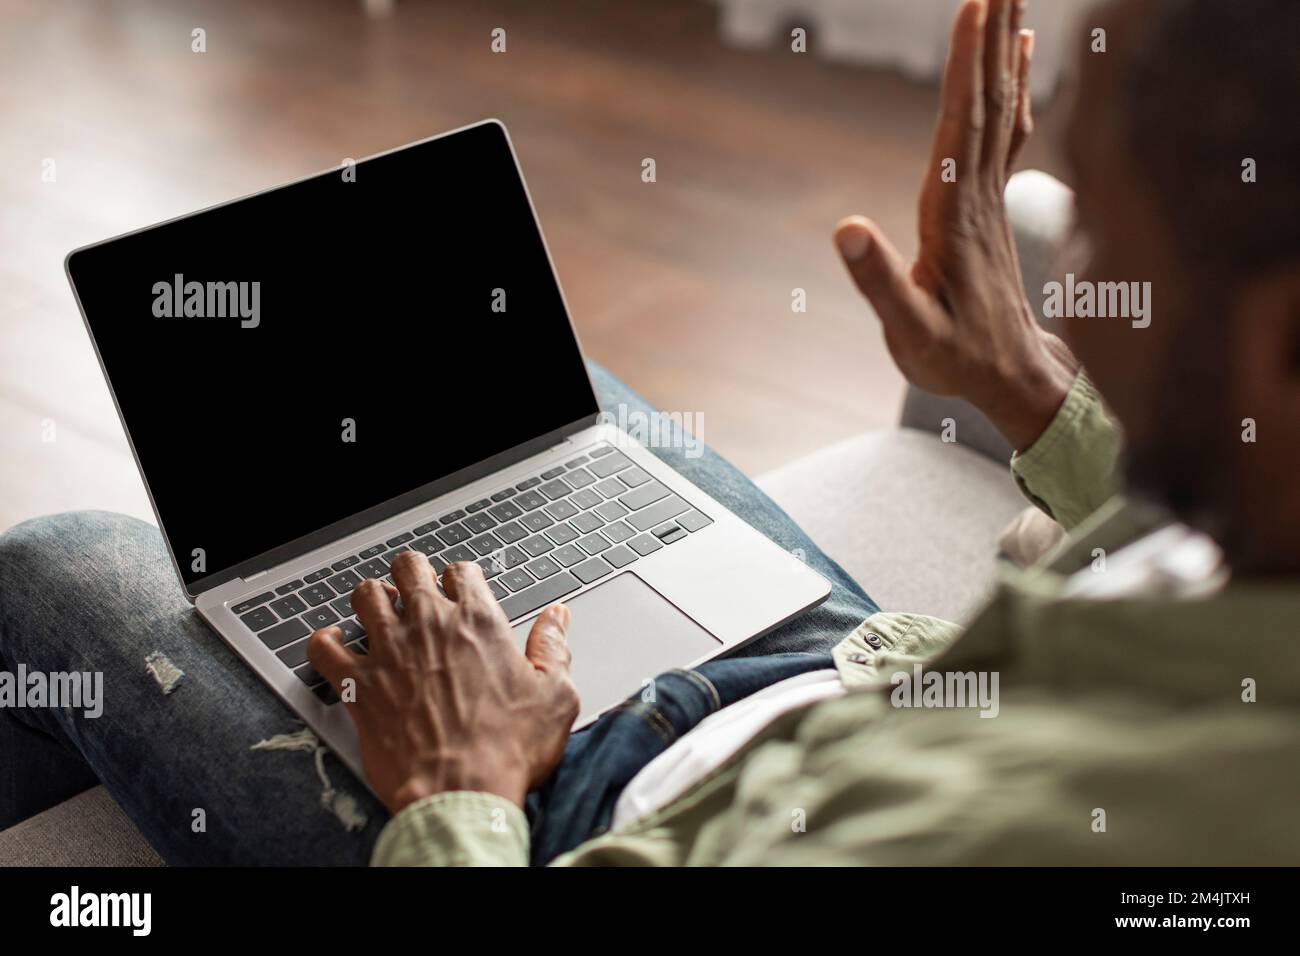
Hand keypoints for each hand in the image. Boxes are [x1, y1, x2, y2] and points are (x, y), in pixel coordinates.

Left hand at [306, 553, 578, 814]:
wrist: (460, 792)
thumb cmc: (508, 749)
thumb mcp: (555, 695)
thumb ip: (554, 647)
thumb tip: (557, 617)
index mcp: (478, 622)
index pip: (461, 571)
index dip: (461, 578)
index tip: (461, 593)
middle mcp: (429, 626)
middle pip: (408, 568)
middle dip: (412, 574)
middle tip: (415, 590)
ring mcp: (388, 652)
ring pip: (366, 595)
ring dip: (373, 598)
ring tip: (379, 611)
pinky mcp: (357, 685)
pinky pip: (323, 647)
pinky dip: (325, 641)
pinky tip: (335, 645)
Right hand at [834, 0, 1076, 449]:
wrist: (1010, 377)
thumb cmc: (955, 357)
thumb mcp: (909, 332)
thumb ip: (878, 282)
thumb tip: (843, 228)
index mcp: (952, 216)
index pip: (962, 127)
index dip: (967, 67)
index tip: (975, 6)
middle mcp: (978, 196)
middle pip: (988, 101)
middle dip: (990, 36)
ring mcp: (990, 197)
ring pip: (1002, 108)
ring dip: (1003, 49)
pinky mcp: (992, 204)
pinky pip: (1008, 131)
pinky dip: (1014, 86)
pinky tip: (1019, 56)